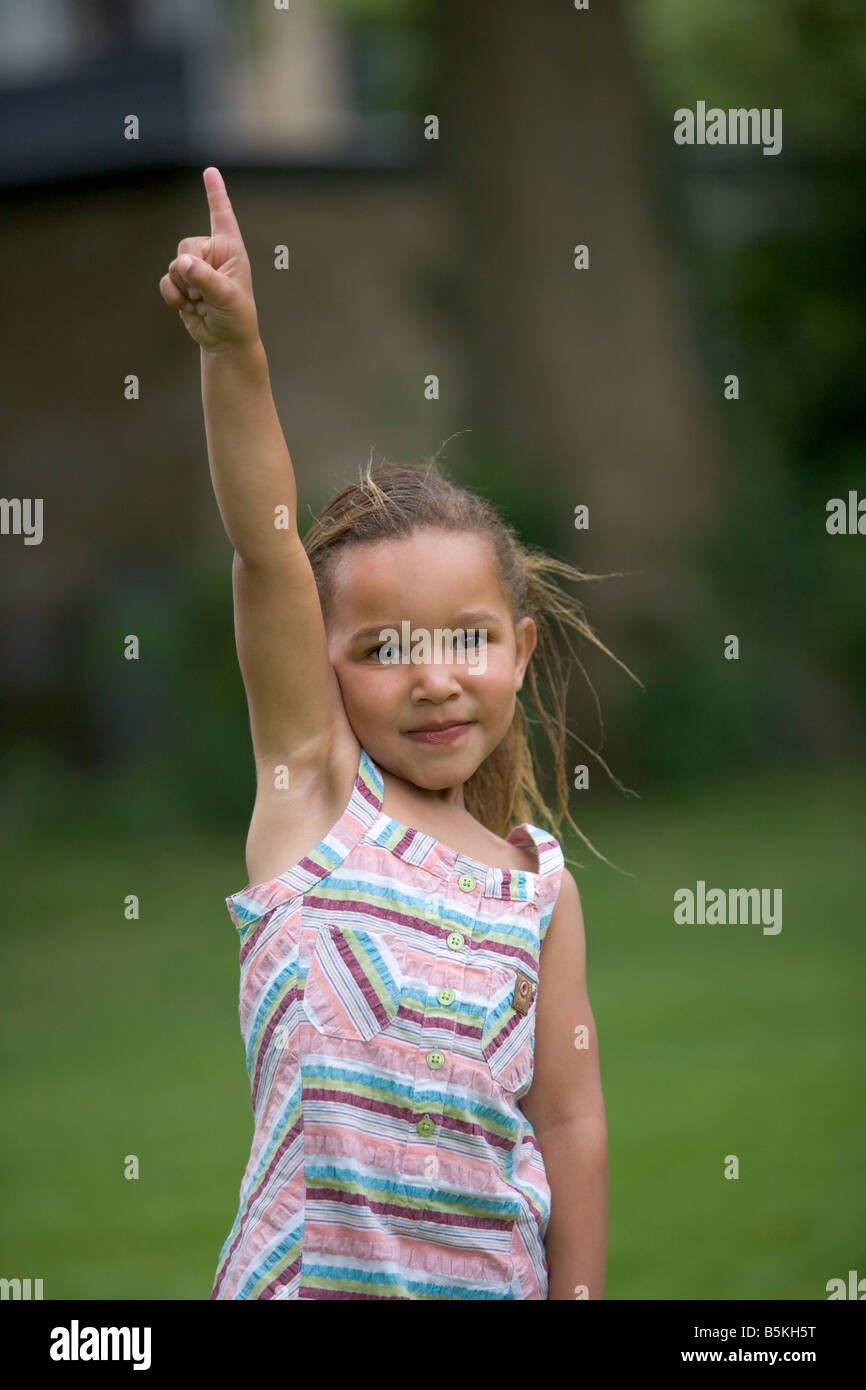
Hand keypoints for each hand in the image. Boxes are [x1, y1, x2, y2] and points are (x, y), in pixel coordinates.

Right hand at [159, 167, 259, 351]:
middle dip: (192, 271)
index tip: (210, 171)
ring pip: (174, 264)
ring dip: (185, 288)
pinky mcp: (182, 283)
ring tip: (202, 302)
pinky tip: (189, 307)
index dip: (215, 193)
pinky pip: (167, 280)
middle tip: (207, 293)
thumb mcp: (226, 296)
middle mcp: (212, 253)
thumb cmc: (236, 316)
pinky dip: (173, 296)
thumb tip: (182, 264)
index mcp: (231, 249)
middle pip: (187, 245)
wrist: (224, 341)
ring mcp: (195, 268)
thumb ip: (205, 278)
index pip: (221, 215)